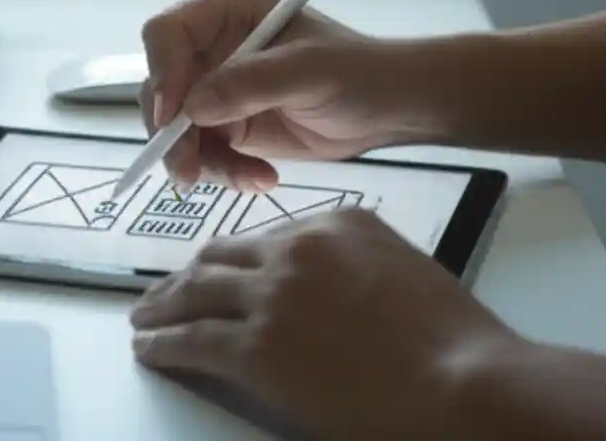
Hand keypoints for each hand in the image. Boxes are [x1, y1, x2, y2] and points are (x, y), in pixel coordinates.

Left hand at [129, 209, 520, 439]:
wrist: (462, 381)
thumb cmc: (452, 340)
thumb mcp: (404, 268)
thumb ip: (355, 261)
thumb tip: (325, 280)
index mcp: (333, 224)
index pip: (263, 238)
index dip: (231, 259)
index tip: (215, 271)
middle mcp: (293, 251)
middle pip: (218, 258)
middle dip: (187, 276)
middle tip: (165, 290)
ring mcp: (269, 297)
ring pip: (195, 293)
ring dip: (162, 305)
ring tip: (143, 316)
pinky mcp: (254, 347)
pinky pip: (192, 340)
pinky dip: (162, 343)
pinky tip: (148, 347)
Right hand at [139, 0, 425, 190]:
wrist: (388, 109)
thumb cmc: (360, 73)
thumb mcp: (312, 71)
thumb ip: (253, 82)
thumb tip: (192, 107)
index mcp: (226, 9)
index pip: (166, 33)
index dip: (161, 74)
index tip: (172, 119)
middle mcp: (210, 44)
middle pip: (160, 86)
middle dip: (173, 133)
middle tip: (190, 172)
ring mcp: (214, 85)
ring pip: (174, 129)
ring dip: (201, 161)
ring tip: (251, 180)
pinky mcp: (223, 123)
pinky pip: (201, 152)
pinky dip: (224, 171)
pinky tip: (263, 178)